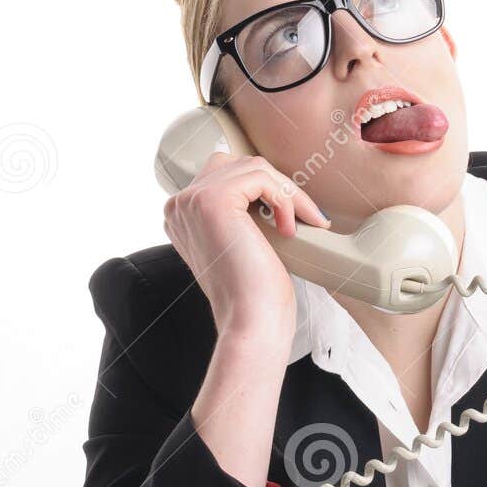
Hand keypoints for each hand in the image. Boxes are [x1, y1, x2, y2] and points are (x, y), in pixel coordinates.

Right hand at [163, 152, 329, 340]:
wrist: (251, 320)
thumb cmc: (255, 292)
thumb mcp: (245, 241)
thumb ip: (243, 212)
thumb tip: (272, 185)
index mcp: (183, 215)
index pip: (227, 176)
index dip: (266, 191)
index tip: (292, 218)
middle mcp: (180, 205)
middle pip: (239, 165)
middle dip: (279, 187)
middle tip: (306, 217)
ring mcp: (192, 200)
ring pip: (254, 169)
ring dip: (288, 194)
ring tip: (303, 223)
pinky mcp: (213, 200)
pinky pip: (261, 178)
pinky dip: (286, 199)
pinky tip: (288, 230)